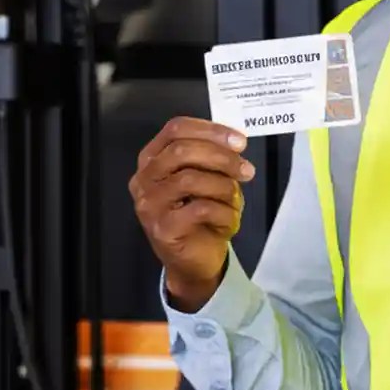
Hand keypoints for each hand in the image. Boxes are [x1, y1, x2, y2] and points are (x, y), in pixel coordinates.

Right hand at [129, 116, 252, 312]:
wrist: (195, 260)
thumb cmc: (202, 213)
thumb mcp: (207, 177)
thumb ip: (212, 156)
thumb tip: (235, 141)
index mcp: (152, 159)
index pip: (175, 129)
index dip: (210, 130)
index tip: (239, 141)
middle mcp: (144, 179)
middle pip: (181, 151)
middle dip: (221, 157)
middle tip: (246, 169)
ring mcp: (149, 205)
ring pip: (190, 179)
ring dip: (224, 186)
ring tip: (235, 198)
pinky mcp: (163, 228)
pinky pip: (200, 209)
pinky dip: (224, 212)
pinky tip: (228, 219)